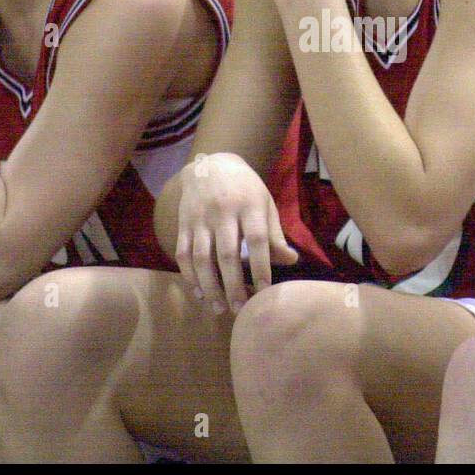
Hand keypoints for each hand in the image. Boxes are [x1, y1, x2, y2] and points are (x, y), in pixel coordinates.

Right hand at [175, 152, 298, 314]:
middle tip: (240, 310)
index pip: (256, 240)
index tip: (264, 292)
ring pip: (202, 258)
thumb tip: (291, 261)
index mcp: (249, 205)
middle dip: (233, 285)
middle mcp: (223, 212)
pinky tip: (200, 293)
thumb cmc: (245, 189)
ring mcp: (200, 218)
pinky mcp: (183, 224)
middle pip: (227, 254)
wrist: (210, 165)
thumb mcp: (265, 203)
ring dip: (209, 286)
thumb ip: (275, 234)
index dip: (261, 267)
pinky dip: (189, 277)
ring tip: (219, 308)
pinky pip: (183, 254)